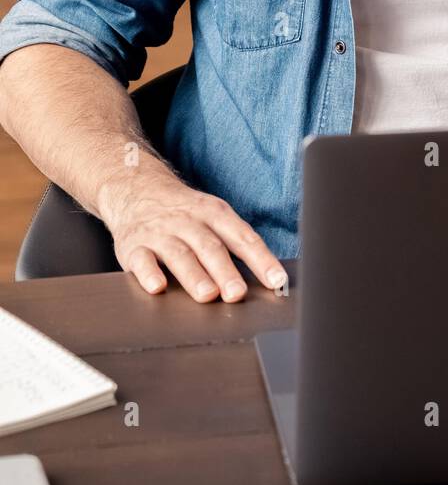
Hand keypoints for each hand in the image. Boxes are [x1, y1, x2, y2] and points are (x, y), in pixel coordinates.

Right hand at [99, 162, 287, 302]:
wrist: (136, 188)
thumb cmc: (184, 212)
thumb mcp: (212, 216)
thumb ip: (236, 244)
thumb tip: (269, 278)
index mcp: (214, 213)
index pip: (242, 237)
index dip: (261, 259)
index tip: (277, 280)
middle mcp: (188, 222)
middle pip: (210, 247)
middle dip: (226, 271)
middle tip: (238, 293)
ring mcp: (160, 233)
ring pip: (180, 255)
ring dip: (195, 276)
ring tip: (208, 295)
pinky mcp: (133, 246)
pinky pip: (142, 260)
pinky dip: (149, 274)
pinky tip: (158, 287)